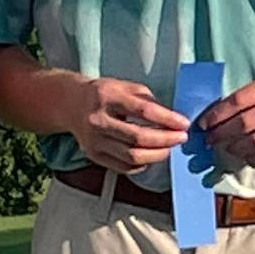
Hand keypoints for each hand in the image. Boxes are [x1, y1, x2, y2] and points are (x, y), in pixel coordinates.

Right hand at [69, 74, 197, 174]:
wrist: (70, 104)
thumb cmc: (103, 94)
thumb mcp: (124, 87)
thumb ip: (147, 100)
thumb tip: (172, 118)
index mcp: (107, 97)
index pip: (143, 111)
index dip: (167, 119)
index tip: (184, 124)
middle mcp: (98, 120)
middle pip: (138, 138)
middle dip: (165, 140)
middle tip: (181, 138)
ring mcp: (94, 141)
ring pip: (131, 156)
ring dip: (157, 155)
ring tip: (169, 148)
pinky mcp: (93, 155)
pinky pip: (123, 167)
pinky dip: (142, 164)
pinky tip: (151, 155)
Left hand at [202, 74, 254, 169]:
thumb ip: (244, 100)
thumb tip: (212, 119)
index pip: (239, 100)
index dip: (218, 114)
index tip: (204, 124)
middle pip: (245, 122)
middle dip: (222, 133)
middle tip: (210, 139)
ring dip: (235, 147)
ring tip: (225, 148)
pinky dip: (252, 159)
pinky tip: (245, 156)